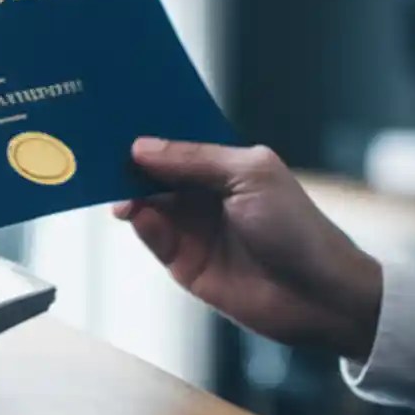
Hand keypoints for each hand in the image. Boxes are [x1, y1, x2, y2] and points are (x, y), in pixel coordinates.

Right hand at [115, 138, 382, 361]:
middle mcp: (204, 195)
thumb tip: (141, 147)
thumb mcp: (249, 175)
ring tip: (107, 181)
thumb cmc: (297, 228)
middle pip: (154, 173)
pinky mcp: (183, 262)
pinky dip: (139, 223)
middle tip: (97, 150)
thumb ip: (193, 159)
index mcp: (224, 166)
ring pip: (146, 203)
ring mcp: (192, 228)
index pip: (177, 143)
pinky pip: (151, 237)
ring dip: (126, 192)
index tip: (118, 119)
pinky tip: (134, 213)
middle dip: (128, 162)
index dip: (151, 133)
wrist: (317, 296)